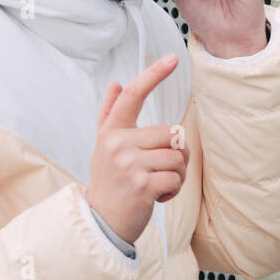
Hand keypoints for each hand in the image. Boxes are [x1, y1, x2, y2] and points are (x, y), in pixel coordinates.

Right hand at [85, 54, 189, 244]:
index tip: (173, 58)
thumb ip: (110, 114)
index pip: (134, 95)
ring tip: (155, 184)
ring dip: (175, 175)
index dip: (154, 74)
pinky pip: (176, 179)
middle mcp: (118, 143)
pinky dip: (172, 191)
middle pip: (173, 134)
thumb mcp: (104, 145)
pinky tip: (155, 196)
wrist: (101, 221)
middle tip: (157, 170)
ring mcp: (129, 164)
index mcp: (112, 131)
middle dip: (176, 155)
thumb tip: (116, 83)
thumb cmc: (109, 180)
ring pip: (178, 158)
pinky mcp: (142, 185)